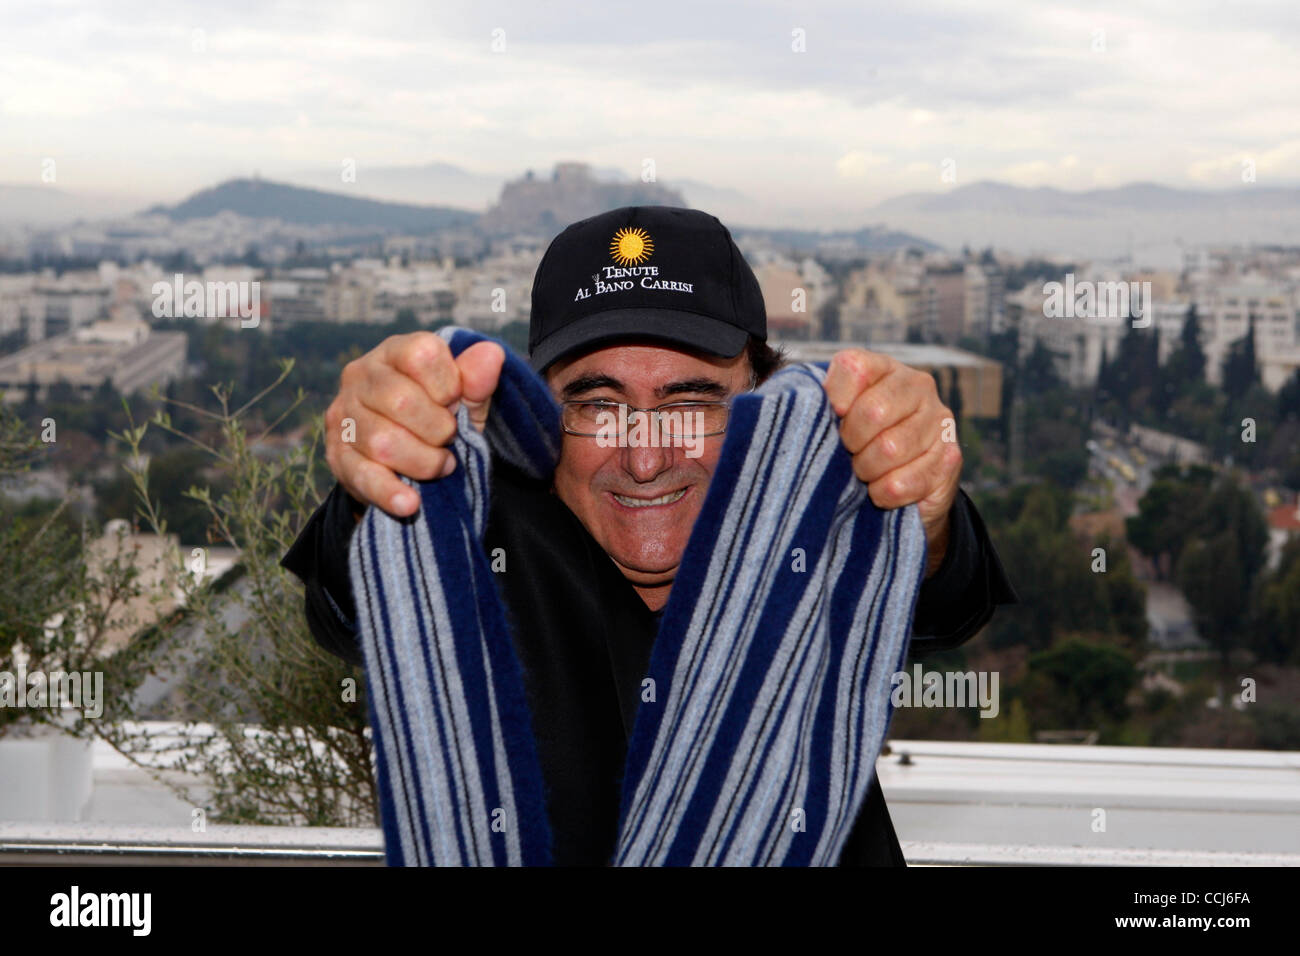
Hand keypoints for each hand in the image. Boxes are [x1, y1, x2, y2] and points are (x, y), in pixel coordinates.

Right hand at [323, 332, 504, 517]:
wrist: (404, 453)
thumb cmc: (438, 414)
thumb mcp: (463, 397)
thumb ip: (477, 380)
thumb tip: (491, 355)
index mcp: (393, 352)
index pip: (421, 355)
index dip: (449, 385)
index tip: (457, 403)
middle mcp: (360, 376)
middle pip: (401, 402)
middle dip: (438, 429)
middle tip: (450, 439)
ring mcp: (343, 415)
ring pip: (383, 442)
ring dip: (423, 462)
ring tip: (440, 465)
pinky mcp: (336, 455)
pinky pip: (362, 476)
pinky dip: (390, 493)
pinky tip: (410, 503)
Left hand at [822, 348, 962, 576]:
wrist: (899, 493)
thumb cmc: (852, 449)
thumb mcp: (830, 421)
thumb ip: (812, 406)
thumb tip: (781, 409)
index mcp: (883, 367)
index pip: (853, 367)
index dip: (833, 401)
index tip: (832, 421)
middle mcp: (917, 386)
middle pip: (872, 411)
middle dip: (850, 443)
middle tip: (848, 455)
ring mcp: (939, 420)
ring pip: (890, 449)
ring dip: (867, 471)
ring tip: (863, 473)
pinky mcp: (950, 458)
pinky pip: (904, 481)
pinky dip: (884, 494)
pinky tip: (881, 490)